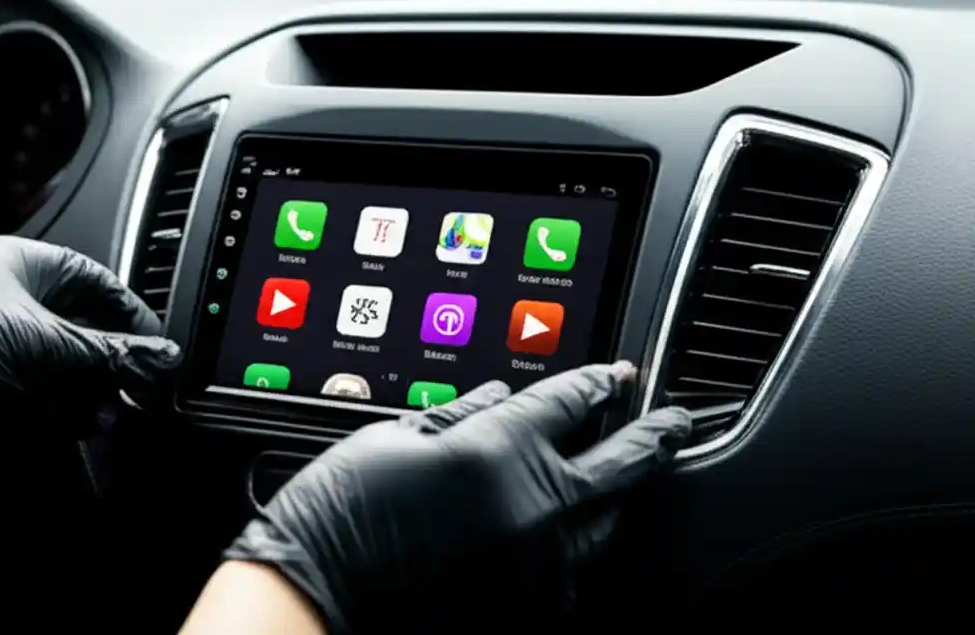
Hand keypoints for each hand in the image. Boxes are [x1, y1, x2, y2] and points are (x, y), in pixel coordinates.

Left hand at [0, 236, 179, 439]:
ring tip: (117, 409)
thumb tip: (159, 357)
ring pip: (66, 360)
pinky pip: (42, 386)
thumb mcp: (38, 342)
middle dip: (116, 356)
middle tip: (141, 383)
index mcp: (26, 264)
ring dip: (94, 385)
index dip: (132, 311)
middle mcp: (14, 296)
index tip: (156, 344)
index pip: (99, 279)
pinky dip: (67, 403)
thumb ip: (106, 353)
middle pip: (86, 323)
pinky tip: (85, 420)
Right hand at [225, 362, 690, 634]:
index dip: (598, 382)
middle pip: (623, 462)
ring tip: (629, 474)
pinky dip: (582, 547)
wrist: (313, 607)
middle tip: (673, 421)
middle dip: (655, 435)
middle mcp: (532, 507)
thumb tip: (501, 393)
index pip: (569, 402)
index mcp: (493, 451)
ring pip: (611, 523)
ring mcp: (538, 568)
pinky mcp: (531, 612)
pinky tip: (575, 535)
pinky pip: (579, 573)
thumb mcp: (389, 441)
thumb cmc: (336, 520)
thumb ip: (456, 413)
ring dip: (622, 492)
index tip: (616, 376)